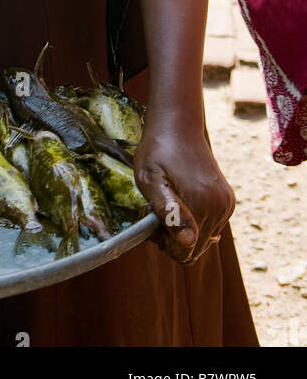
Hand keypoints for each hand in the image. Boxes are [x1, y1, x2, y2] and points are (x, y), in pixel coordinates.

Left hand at [133, 114, 234, 264]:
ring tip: (170, 206)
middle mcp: (219, 206)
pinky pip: (212, 227)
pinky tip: (183, 203)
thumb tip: (188, 243)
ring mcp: (226, 203)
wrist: (178, 126)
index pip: (185, 251)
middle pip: (196, 248)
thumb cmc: (157, 150)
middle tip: (158, 214)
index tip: (153, 223)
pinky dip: (197, 222)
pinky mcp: (229, 200)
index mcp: (200, 204)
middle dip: (175, 239)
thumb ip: (168, 211)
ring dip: (186, 231)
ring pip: (204, 239)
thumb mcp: (150, 179)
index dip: (165, 243)